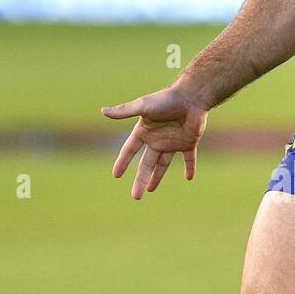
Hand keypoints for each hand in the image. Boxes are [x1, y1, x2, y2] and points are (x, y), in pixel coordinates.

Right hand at [102, 84, 208, 199]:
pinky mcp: (188, 143)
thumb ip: (125, 111)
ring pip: (163, 164)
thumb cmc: (167, 99)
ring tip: (150, 190)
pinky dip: (190, 167)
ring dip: (157, 177)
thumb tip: (103, 111)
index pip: (130, 150)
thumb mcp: (144, 106)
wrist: (192, 97)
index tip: (116, 175)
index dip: (122, 162)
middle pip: (146, 164)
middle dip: (140, 180)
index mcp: (145, 131)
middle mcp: (157, 138)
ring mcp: (173, 142)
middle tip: (136, 196)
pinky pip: (189, 159)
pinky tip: (189, 177)